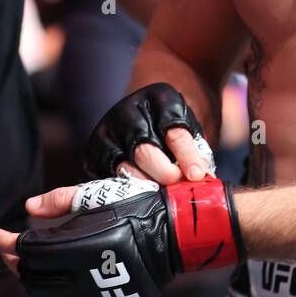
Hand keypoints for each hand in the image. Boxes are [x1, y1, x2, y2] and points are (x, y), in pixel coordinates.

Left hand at [0, 174, 241, 296]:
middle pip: (31, 276)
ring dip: (31, 276)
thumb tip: (30, 206)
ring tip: (27, 260)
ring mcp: (94, 295)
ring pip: (46, 294)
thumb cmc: (141, 209)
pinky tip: (52, 276)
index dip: (4, 242)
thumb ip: (61, 200)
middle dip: (14, 259)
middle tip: (8, 245)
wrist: (176, 233)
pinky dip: (52, 291)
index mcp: (79, 248)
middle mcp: (84, 276)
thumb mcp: (100, 194)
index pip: (27, 251)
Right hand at [84, 83, 215, 184]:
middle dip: (164, 173)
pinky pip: (104, 176)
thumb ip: (197, 152)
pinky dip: (122, 191)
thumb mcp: (191, 131)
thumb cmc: (174, 128)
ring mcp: (107, 129)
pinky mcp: (93, 150)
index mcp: (159, 98)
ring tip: (160, 196)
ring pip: (123, 166)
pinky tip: (138, 198)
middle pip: (145, 150)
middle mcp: (128, 111)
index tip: (196, 175)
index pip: (173, 130)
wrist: (147, 116)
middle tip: (176, 186)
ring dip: (144, 185)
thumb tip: (202, 179)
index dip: (186, 155)